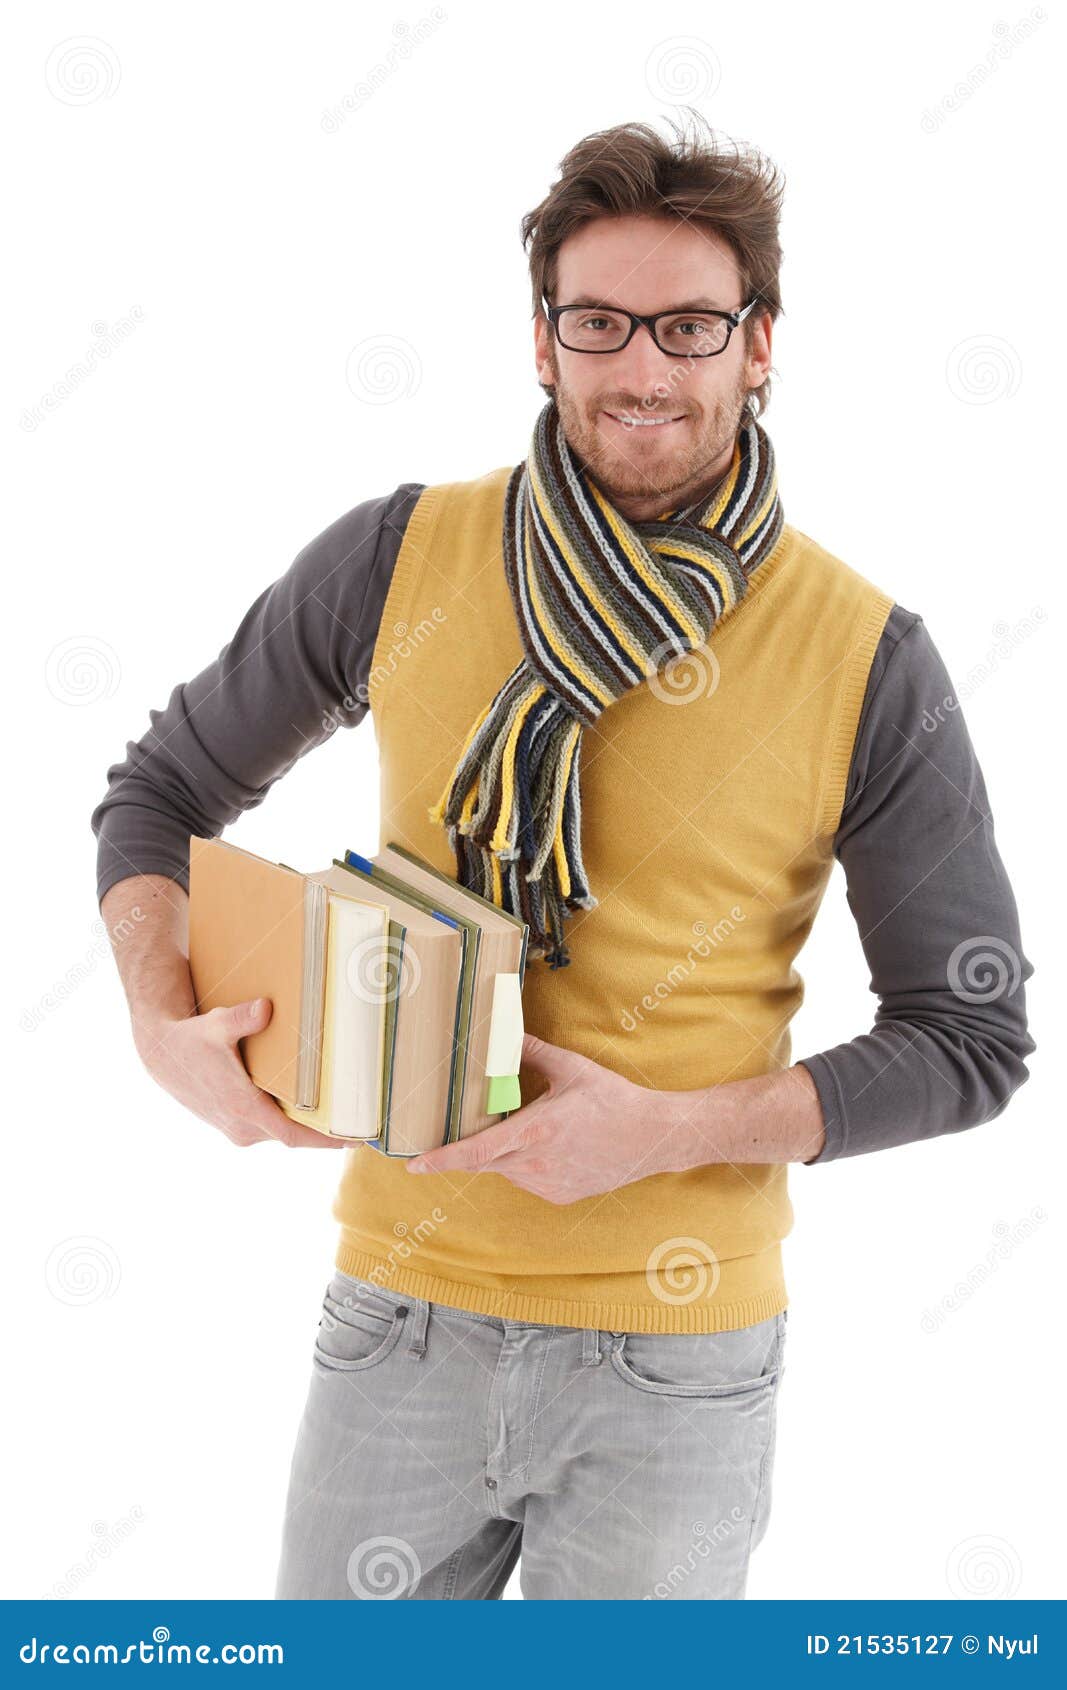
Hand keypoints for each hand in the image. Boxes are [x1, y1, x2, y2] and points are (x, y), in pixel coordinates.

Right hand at [134, 996, 345, 1148]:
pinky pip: (271, 1128)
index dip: (326, 1141)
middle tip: (361, 1120)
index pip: (294, 1135)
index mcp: (242, 1107)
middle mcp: (241, 1126)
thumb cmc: (194, 1039)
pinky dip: (291, 1121)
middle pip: (295, 1136)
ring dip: (308, 1126)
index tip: (356, 1139)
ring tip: (342, 1114)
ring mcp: (238, 1129)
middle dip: (326, 1132)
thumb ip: (243, 1018)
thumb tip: (265, 1009)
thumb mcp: (217, 1025)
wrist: (163, 1055)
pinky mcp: (235, 1125)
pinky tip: (310, 1109)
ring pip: (282, 1132)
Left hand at [405, 1032, 674, 1202]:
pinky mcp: (559, 1196)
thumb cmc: (613, 1100)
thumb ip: (530, 1051)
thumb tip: (502, 1032)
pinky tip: (551, 1145)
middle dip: (469, 1147)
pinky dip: (525, 1163)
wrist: (652, 1137)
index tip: (415, 1164)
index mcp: (535, 1132)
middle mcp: (536, 1164)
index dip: (441, 1159)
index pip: (475, 1151)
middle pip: (483, 1161)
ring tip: (534, 1126)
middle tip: (467, 1126)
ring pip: (505, 1170)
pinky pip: (526, 1180)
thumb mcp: (571, 1068)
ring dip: (503, 1151)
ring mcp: (547, 1184)